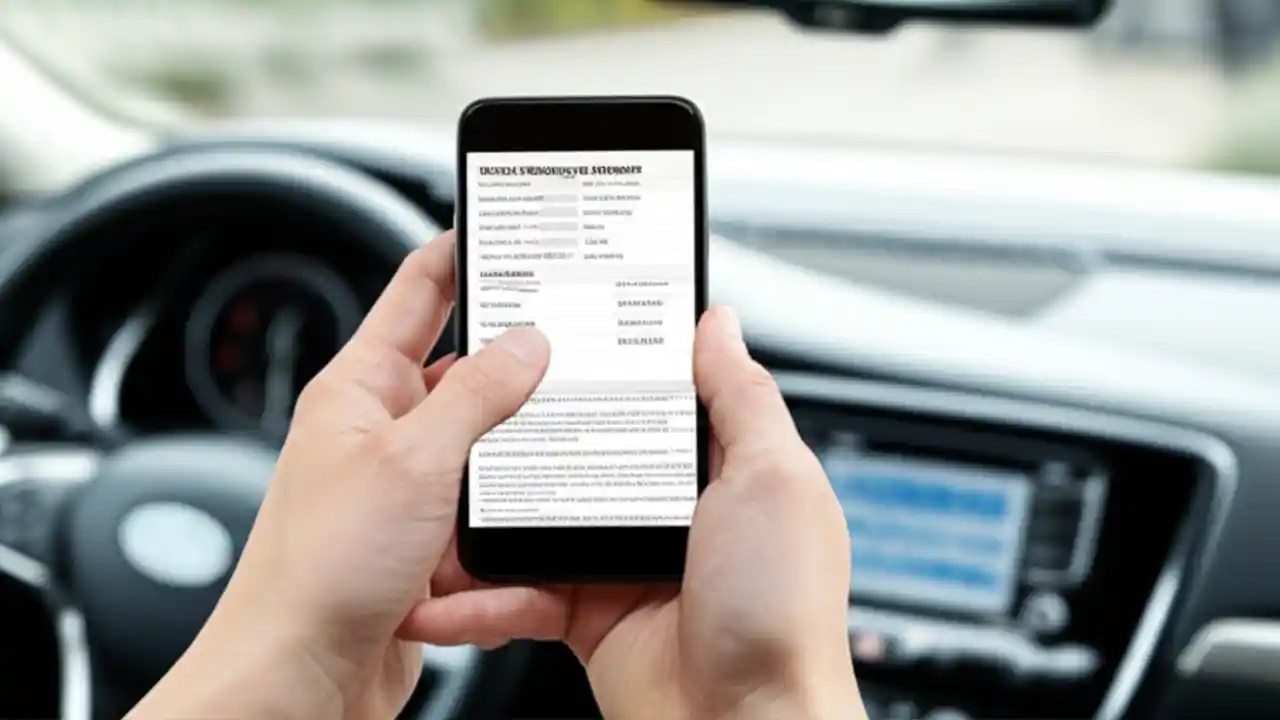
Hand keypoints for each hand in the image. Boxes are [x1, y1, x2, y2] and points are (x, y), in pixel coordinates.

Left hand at [129, 230, 553, 718]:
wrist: (299, 679)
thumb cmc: (319, 570)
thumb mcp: (414, 461)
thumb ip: (478, 394)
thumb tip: (529, 342)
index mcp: (360, 389)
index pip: (418, 291)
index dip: (464, 252)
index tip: (512, 226)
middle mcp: (381, 433)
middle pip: (465, 375)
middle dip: (519, 370)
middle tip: (578, 347)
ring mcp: (406, 491)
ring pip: (485, 452)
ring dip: (518, 458)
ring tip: (564, 449)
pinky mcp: (427, 546)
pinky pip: (485, 517)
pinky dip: (509, 526)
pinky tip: (527, 535)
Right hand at [399, 306, 865, 718]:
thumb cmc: (781, 611)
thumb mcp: (774, 480)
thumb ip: (741, 397)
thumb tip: (718, 324)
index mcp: (721, 469)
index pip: (657, 394)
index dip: (614, 359)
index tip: (565, 322)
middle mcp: (669, 510)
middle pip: (584, 447)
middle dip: (529, 427)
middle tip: (476, 396)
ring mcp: (622, 561)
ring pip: (538, 519)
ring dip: (485, 514)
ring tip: (436, 490)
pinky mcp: (586, 614)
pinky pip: (519, 595)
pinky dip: (477, 599)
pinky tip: (442, 592)